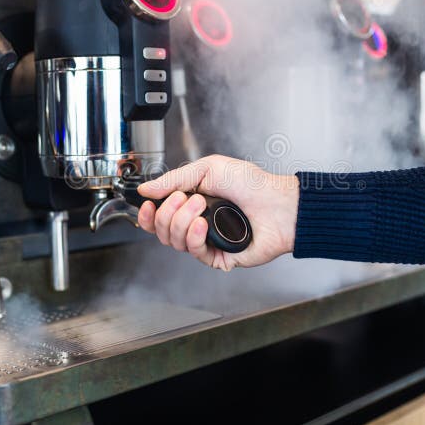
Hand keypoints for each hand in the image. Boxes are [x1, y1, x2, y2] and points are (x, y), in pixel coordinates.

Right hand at [137, 155, 299, 270]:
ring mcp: (207, 240)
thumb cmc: (251, 184)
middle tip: (187, 198)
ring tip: (202, 206)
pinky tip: (203, 224)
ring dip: (183, 221)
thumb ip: (174, 178)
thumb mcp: (208, 168)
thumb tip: (146, 189)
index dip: (147, 214)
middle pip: (162, 230)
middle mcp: (196, 223)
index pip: (158, 216)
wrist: (278, 204)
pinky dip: (194, 237)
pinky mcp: (218, 256)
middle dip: (169, 213)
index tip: (146, 204)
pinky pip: (194, 252)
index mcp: (191, 202)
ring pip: (174, 241)